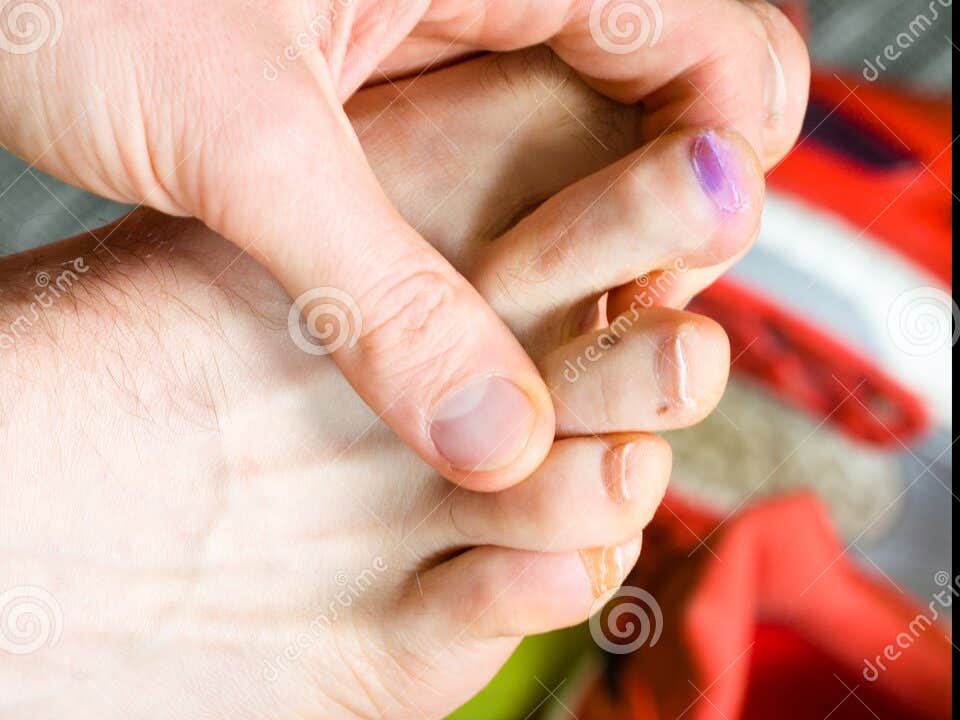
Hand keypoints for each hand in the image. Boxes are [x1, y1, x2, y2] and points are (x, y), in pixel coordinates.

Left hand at [0, 0, 803, 490]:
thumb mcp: (241, 146)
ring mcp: (394, 40)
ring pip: (535, 155)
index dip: (718, 179)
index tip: (664, 300)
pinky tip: (410, 350)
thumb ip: (379, 293)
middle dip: (631, 242)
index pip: (709, 45)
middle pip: (637, 112)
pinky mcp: (322, 98)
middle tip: (591, 371)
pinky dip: (445, 261)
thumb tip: (498, 440)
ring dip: (538, 268)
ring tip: (507, 388)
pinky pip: (433, 180)